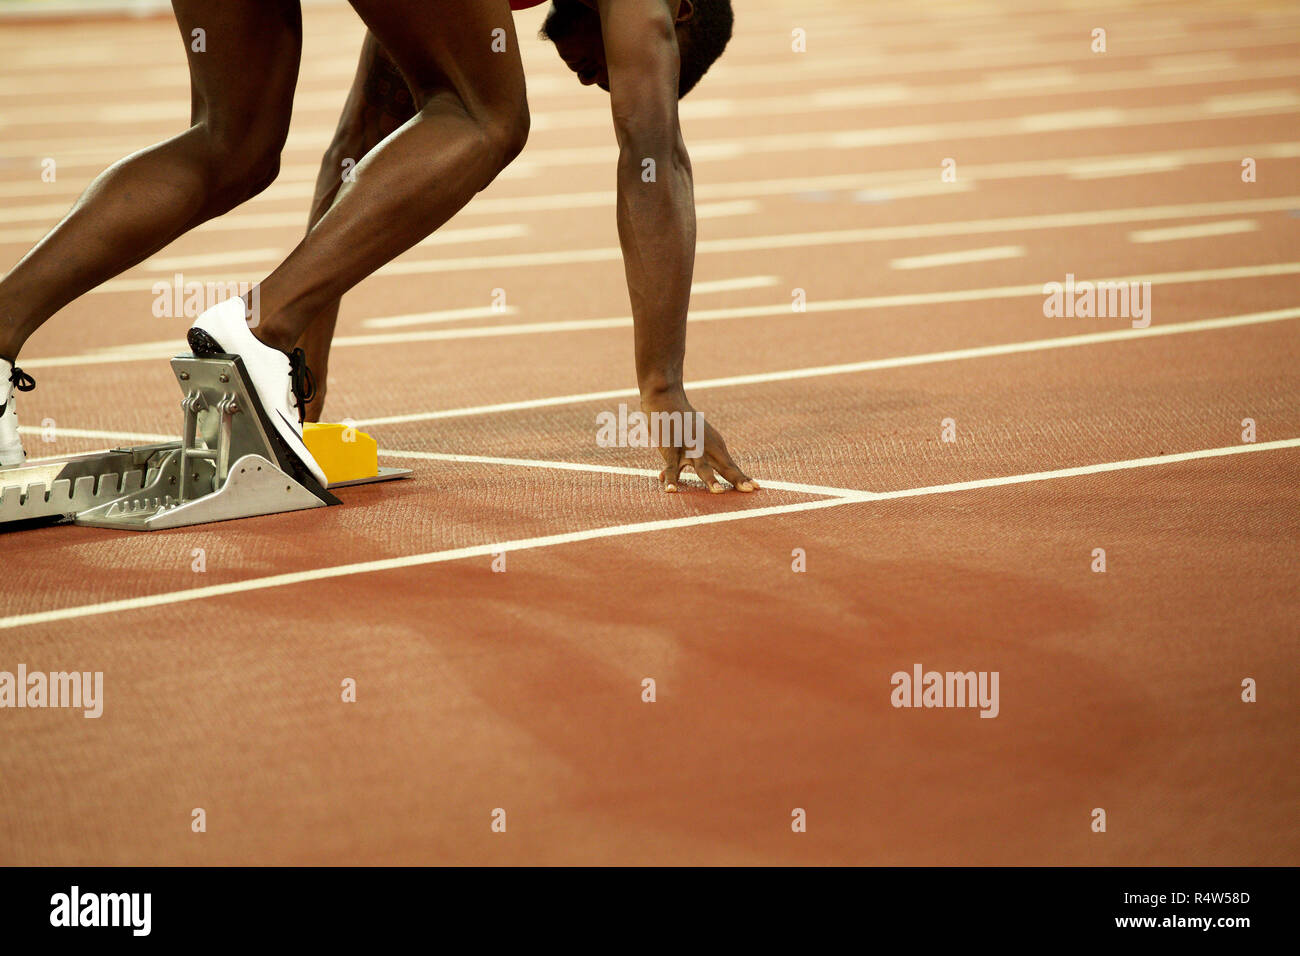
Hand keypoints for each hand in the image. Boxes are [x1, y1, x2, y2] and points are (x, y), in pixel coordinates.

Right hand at [641, 388, 757, 493]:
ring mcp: (690, 448)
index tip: (757, 488)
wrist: (667, 398)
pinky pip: (672, 467)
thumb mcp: (693, 440)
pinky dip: (671, 479)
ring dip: (710, 479)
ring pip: (701, 467)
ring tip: (719, 492)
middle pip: (724, 466)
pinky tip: (671, 490)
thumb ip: (690, 462)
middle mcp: (706, 447)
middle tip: (749, 490)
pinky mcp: (672, 449)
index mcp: (714, 446)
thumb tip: (677, 477)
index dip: (742, 478)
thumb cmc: (681, 423)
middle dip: (736, 479)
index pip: (731, 466)